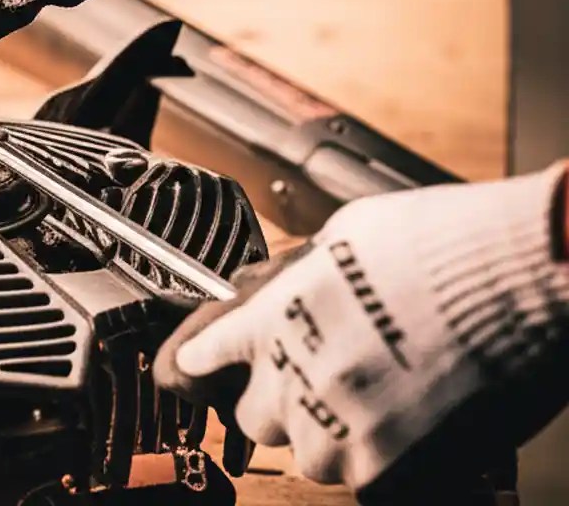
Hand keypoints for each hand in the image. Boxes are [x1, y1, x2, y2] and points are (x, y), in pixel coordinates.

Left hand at [153, 165, 568, 492]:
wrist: (524, 275)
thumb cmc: (444, 244)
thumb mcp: (343, 236)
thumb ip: (292, 276)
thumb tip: (270, 290)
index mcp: (267, 318)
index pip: (191, 362)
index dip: (200, 365)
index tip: (205, 368)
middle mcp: (289, 379)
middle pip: (253, 417)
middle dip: (285, 398)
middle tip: (339, 370)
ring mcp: (336, 432)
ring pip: (311, 455)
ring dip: (338, 432)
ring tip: (394, 388)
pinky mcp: (387, 473)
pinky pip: (367, 484)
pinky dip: (389, 462)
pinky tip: (419, 417)